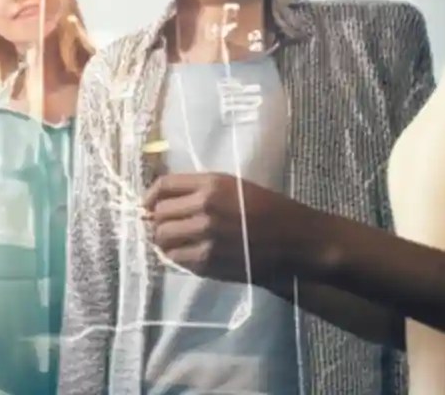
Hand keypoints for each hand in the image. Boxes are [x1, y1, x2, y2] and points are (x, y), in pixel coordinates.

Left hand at [144, 173, 318, 285]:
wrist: (296, 241)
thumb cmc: (268, 209)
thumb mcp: (233, 186)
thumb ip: (198, 191)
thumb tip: (162, 201)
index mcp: (211, 184)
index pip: (163, 186)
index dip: (150, 195)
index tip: (148, 204)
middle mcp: (204, 207)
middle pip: (158, 213)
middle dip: (156, 220)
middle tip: (163, 226)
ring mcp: (205, 236)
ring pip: (162, 238)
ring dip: (163, 240)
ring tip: (174, 242)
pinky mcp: (208, 261)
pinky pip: (176, 258)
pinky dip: (176, 257)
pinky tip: (187, 254)